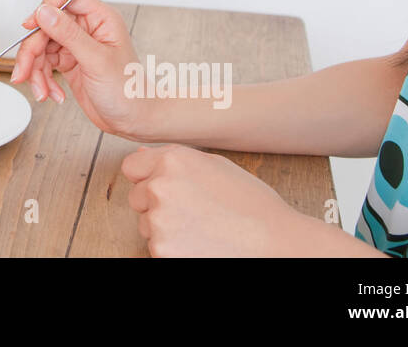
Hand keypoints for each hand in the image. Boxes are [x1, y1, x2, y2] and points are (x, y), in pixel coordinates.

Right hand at [9, 0, 146, 137]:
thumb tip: (44, 12)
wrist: (134, 120)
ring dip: (35, 70)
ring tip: (41, 91)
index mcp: (100, 18)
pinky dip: (42, 80)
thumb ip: (69, 34)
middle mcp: (86, 28)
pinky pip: (44, 63)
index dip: (46, 6)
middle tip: (25, 71)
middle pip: (46, 24)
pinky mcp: (68, 62)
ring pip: (41, 46)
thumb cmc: (129, 91)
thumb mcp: (97, 61)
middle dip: (32, 50)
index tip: (31, 25)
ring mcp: (76, 45)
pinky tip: (52, 94)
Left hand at [122, 144, 310, 255]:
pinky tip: (200, 244)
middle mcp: (160, 187)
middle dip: (155, 204)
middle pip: (137, 197)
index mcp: (173, 161)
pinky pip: (156, 247)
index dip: (146, 176)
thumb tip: (143, 156)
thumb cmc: (252, 205)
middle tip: (192, 212)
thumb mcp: (216, 166)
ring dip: (164, 228)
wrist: (276, 245)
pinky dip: (172, 248)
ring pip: (146, 224)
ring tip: (201, 229)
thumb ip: (174, 159)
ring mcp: (159, 221)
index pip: (131, 166)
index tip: (163, 186)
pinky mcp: (162, 251)